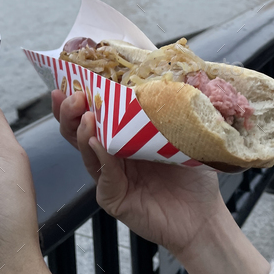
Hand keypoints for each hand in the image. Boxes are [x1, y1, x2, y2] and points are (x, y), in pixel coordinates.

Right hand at [52, 90, 269, 273]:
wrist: (203, 216)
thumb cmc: (193, 172)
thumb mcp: (180, 127)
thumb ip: (161, 98)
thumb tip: (149, 57)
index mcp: (122, 134)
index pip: (93, 110)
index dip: (78, 93)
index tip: (70, 76)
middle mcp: (110, 153)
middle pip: (77, 129)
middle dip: (70, 110)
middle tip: (74, 96)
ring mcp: (109, 176)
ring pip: (85, 150)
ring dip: (81, 130)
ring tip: (86, 115)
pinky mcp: (112, 197)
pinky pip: (103, 175)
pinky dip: (99, 157)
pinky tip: (98, 143)